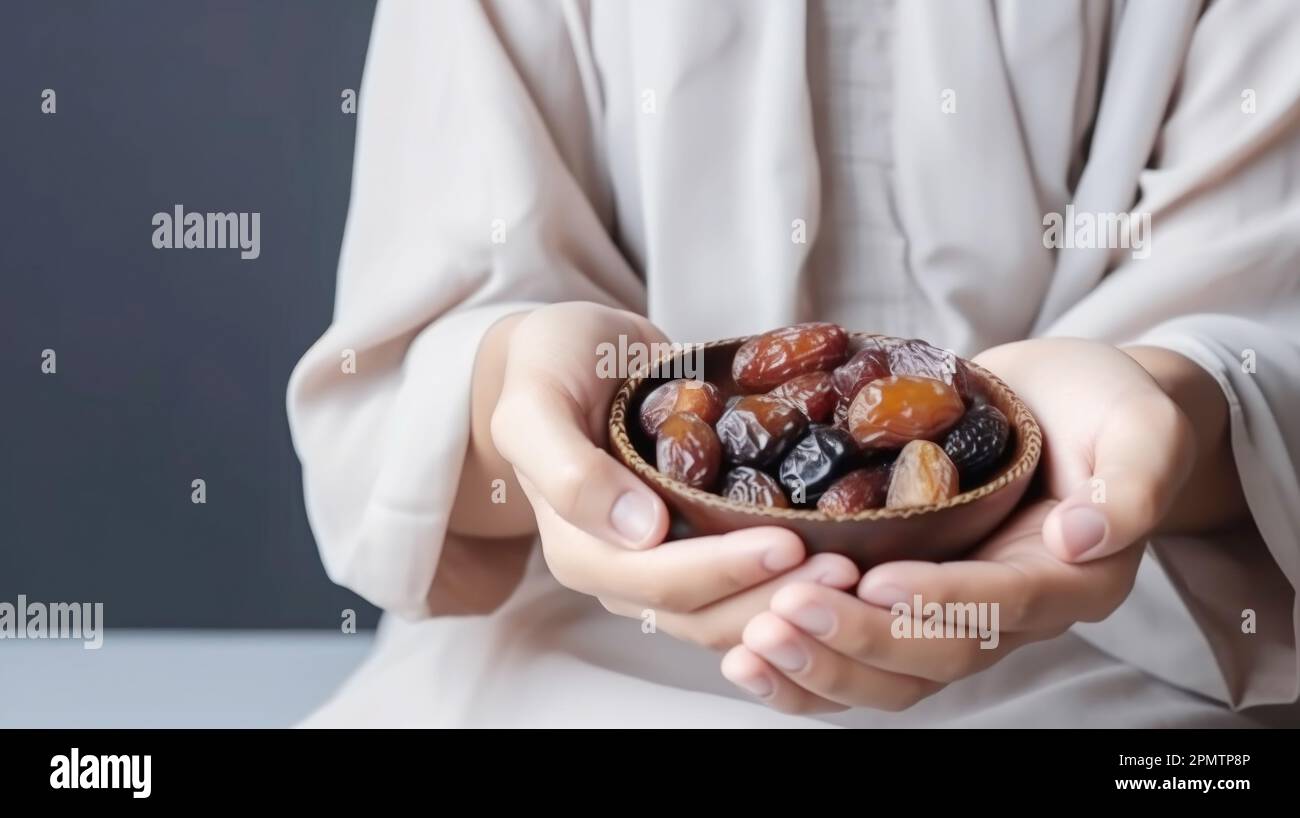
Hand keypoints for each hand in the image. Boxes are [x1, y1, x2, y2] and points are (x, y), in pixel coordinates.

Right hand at [490, 302, 858, 649]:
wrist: (567, 353)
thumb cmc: (550, 367)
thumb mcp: (535, 403)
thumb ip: (567, 468)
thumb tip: (638, 530)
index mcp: (580, 550)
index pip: (659, 582)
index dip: (725, 570)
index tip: (788, 542)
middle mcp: (621, 571)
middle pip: (705, 613)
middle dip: (774, 596)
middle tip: (844, 567)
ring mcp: (662, 564)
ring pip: (731, 612)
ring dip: (791, 599)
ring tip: (854, 570)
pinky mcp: (697, 545)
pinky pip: (746, 583)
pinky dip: (790, 580)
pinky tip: (840, 557)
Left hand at [721, 338, 1196, 712]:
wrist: (1068, 401)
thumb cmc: (1105, 403)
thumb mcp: (1141, 425)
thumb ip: (1133, 480)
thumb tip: (1083, 536)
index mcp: (1071, 578)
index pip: (1001, 605)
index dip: (937, 600)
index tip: (873, 580)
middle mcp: (1013, 613)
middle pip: (936, 656)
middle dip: (858, 641)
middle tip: (784, 613)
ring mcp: (958, 613)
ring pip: (891, 675)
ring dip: (820, 666)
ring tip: (752, 643)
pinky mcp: (912, 600)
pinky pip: (862, 656)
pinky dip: (807, 666)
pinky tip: (748, 657)